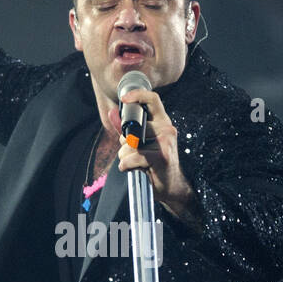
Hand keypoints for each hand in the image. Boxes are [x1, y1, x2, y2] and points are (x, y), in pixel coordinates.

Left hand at [116, 90, 201, 229]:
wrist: (170, 186)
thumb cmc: (154, 164)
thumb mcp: (140, 143)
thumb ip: (126, 127)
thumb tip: (112, 112)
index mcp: (162, 122)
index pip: (153, 99)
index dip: (137, 95)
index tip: (123, 99)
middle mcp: (166, 129)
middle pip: (132, 128)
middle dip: (124, 143)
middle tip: (134, 153)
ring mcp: (166, 142)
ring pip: (130, 144)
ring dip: (125, 157)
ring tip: (137, 163)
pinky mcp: (162, 156)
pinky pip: (132, 158)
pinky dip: (127, 166)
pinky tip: (135, 169)